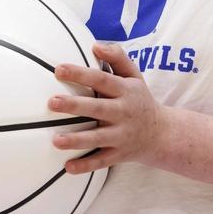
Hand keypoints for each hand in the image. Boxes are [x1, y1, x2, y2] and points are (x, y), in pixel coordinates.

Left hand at [50, 42, 167, 173]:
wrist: (160, 133)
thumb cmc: (138, 99)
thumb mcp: (134, 76)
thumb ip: (117, 57)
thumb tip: (95, 45)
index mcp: (125, 91)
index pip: (102, 79)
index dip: (81, 74)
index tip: (58, 69)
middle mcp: (123, 113)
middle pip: (97, 108)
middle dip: (75, 105)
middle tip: (52, 102)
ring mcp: (121, 135)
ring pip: (97, 138)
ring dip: (76, 140)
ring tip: (55, 140)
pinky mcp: (118, 154)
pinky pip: (101, 161)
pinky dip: (85, 166)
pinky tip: (67, 167)